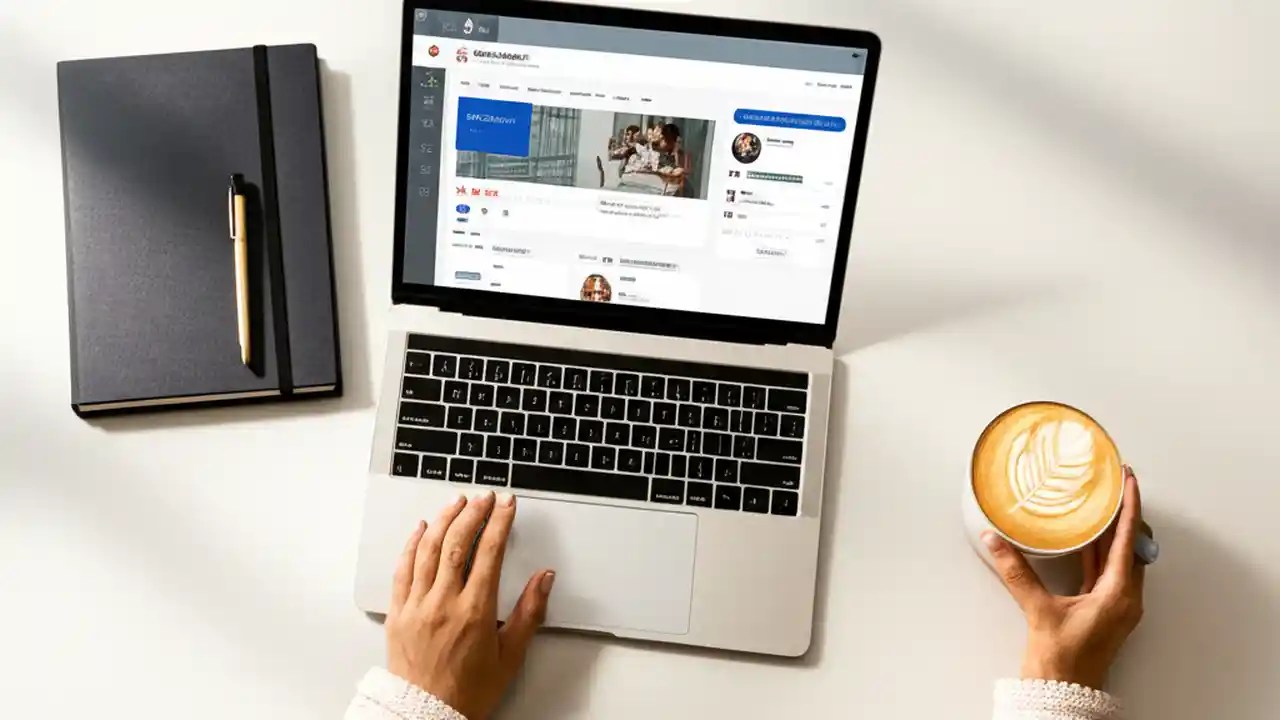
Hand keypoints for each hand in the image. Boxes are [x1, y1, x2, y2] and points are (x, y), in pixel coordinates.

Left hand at [386, 492, 554, 719]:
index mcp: (474, 611)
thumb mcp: (510, 655)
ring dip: (444, 519)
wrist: (425, 716)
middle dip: (473, 512)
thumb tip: (544, 579)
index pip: (489, 552)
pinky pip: (402, 569)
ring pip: (428, 549)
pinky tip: (421, 529)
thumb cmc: (468, 691)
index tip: (506, 504)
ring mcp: (417, 605)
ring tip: (457, 502)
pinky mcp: (398, 612)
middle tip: (485, 497)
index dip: (499, 522)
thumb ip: (529, 612)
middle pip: (457, 543)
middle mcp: (443, 603)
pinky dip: (412, 544)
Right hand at [983, 466, 1146, 689]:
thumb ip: (1016, 571)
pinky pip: (1107, 571)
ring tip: (1102, 504)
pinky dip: (1100, 551)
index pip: (1130, 539)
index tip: (1129, 481)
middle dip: (1125, 513)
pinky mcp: (1103, 610)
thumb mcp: (1037, 610)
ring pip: (1121, 558)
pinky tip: (1087, 538)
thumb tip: (995, 540)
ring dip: (1113, 531)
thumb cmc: (1060, 660)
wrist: (1062, 692)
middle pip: (1134, 545)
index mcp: (1119, 594)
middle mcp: (1125, 598)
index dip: (1130, 506)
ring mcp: (1116, 605)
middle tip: (1116, 485)